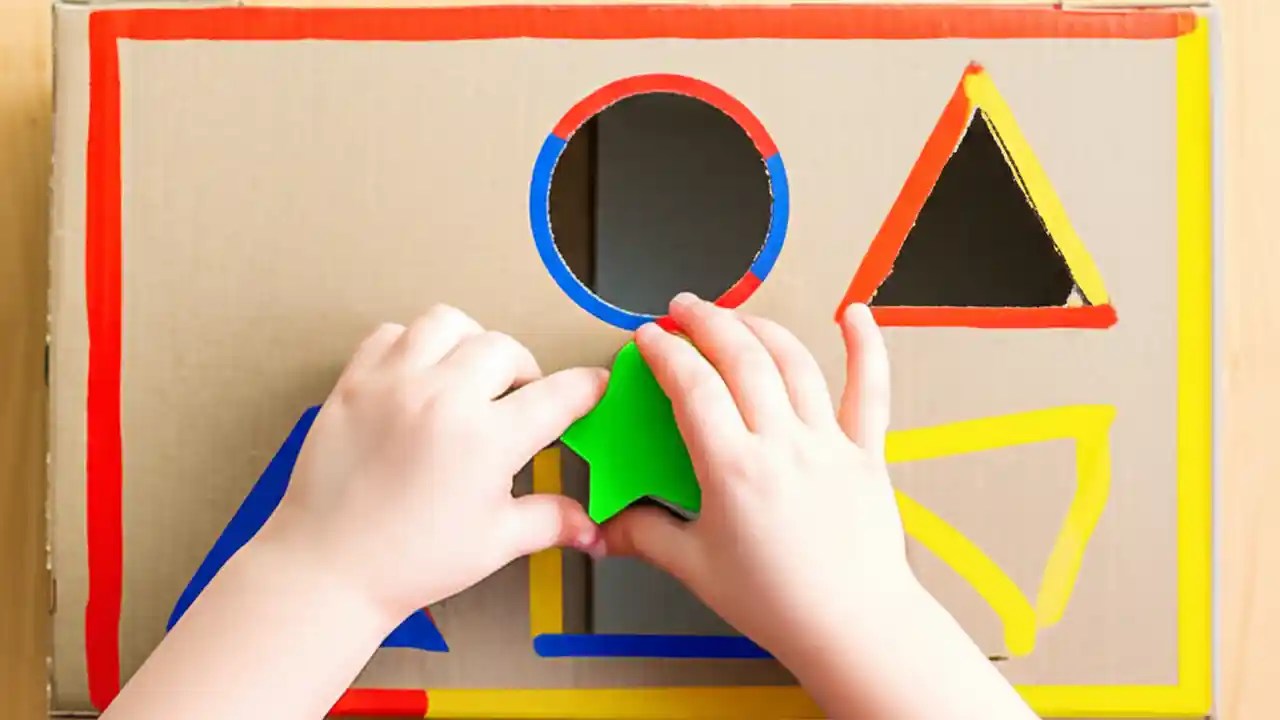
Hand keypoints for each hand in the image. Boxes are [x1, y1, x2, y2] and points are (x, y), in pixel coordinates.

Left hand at [258, 305, 607, 624]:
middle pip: (505, 348)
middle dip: (523, 371)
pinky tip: (418, 378)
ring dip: (470, 343)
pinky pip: (390, 333)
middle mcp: (442, 399)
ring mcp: (393, 384)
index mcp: (486, 440)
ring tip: (468, 376)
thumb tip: (590, 527)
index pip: (558, 395)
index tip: (593, 387)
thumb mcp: (494, 542)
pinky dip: (412, 345)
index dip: (586, 388)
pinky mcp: (353, 383)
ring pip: (448, 323)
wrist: (327, 570)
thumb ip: (549, 520)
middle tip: (518, 401)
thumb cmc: (408, 561)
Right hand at [601, 294, 912, 665]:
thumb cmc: (780, 604)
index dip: (666, 353)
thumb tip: (607, 527)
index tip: (648, 338)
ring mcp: (827, 444)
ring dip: (759, 327)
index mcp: (734, 470)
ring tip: (735, 314)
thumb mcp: (696, 568)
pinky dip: (865, 346)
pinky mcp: (865, 453)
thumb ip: (646, 537)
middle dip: (706, 322)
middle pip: (741, 358)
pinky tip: (854, 314)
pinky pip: (869, 390)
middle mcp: (782, 445)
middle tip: (683, 309)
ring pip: (793, 362)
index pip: (692, 387)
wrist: (854, 629)